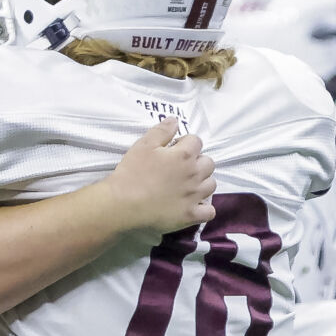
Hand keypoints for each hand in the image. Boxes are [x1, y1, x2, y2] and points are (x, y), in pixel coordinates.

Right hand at [103, 119, 215, 233]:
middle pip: (209, 163)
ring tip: (188, 186)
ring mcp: (194, 196)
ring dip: (203, 182)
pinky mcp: (190, 215)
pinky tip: (194, 206)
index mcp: (184, 155)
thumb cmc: (131, 173)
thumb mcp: (143, 145)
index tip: (174, 149)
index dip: (185, 143)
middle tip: (181, 168)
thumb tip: (175, 121)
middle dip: (198, 162)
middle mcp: (194, 174)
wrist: (123, 204)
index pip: (196, 141)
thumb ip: (162, 131)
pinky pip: (209, 212)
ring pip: (211, 185)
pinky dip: (205, 208)